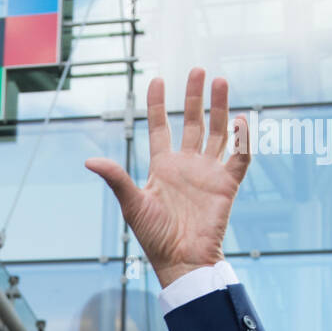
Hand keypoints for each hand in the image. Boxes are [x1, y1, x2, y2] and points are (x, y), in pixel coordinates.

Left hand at [84, 68, 249, 288]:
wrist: (181, 260)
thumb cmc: (154, 236)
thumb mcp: (132, 203)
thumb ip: (116, 178)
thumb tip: (89, 160)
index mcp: (162, 166)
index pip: (160, 127)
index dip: (159, 104)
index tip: (158, 79)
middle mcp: (186, 165)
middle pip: (193, 122)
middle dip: (194, 97)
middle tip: (197, 70)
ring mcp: (208, 172)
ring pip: (217, 132)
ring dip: (220, 108)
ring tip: (221, 81)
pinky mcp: (227, 185)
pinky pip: (238, 157)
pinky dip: (242, 139)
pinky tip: (241, 119)